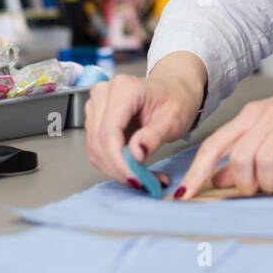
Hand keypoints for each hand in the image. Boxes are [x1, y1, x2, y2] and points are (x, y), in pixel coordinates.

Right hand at [84, 53, 204, 188]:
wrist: (175, 90)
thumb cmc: (177, 99)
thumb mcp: (174, 119)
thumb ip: (154, 136)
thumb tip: (136, 154)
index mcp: (124, 88)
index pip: (109, 132)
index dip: (119, 161)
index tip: (136, 179)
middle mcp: (104, 94)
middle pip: (99, 143)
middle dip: (120, 169)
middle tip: (145, 183)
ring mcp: (96, 106)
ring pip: (96, 150)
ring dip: (117, 169)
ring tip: (144, 176)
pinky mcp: (95, 120)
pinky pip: (98, 150)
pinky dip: (115, 164)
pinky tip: (135, 168)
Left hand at [175, 50, 272, 199]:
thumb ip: (245, 149)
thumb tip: (218, 179)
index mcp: (252, 114)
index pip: (214, 145)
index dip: (196, 172)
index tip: (183, 196)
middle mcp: (268, 114)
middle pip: (239, 158)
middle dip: (246, 185)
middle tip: (263, 188)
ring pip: (264, 162)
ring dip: (271, 184)